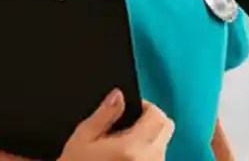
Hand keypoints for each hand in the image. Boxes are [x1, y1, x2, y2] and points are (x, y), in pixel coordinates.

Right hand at [58, 89, 174, 160]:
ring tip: (123, 146)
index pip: (158, 116)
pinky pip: (156, 158)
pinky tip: (126, 158)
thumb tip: (120, 95)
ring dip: (150, 138)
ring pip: (163, 144)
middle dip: (151, 121)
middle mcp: (150, 159)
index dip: (146, 107)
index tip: (131, 109)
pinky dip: (147, 154)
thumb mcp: (82, 139)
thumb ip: (104, 114)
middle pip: (166, 128)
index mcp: (134, 147)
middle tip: (128, 125)